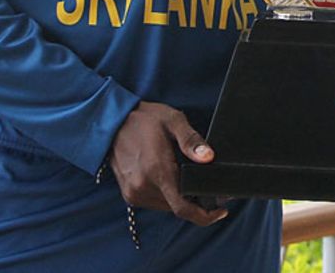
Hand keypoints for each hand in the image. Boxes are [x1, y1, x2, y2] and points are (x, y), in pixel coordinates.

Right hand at [107, 101, 228, 225]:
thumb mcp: (173, 120)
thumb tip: (209, 158)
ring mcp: (134, 193)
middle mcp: (144, 187)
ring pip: (167, 206)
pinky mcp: (129, 194)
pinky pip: (155, 202)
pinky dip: (167, 195)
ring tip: (189, 178)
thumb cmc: (145, 119)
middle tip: (209, 186)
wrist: (112, 122)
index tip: (221, 211)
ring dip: (180, 198)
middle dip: (196, 201)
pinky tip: (171, 178)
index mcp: (157, 171)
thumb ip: (192, 141)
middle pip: (178, 207)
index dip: (205, 215)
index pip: (183, 207)